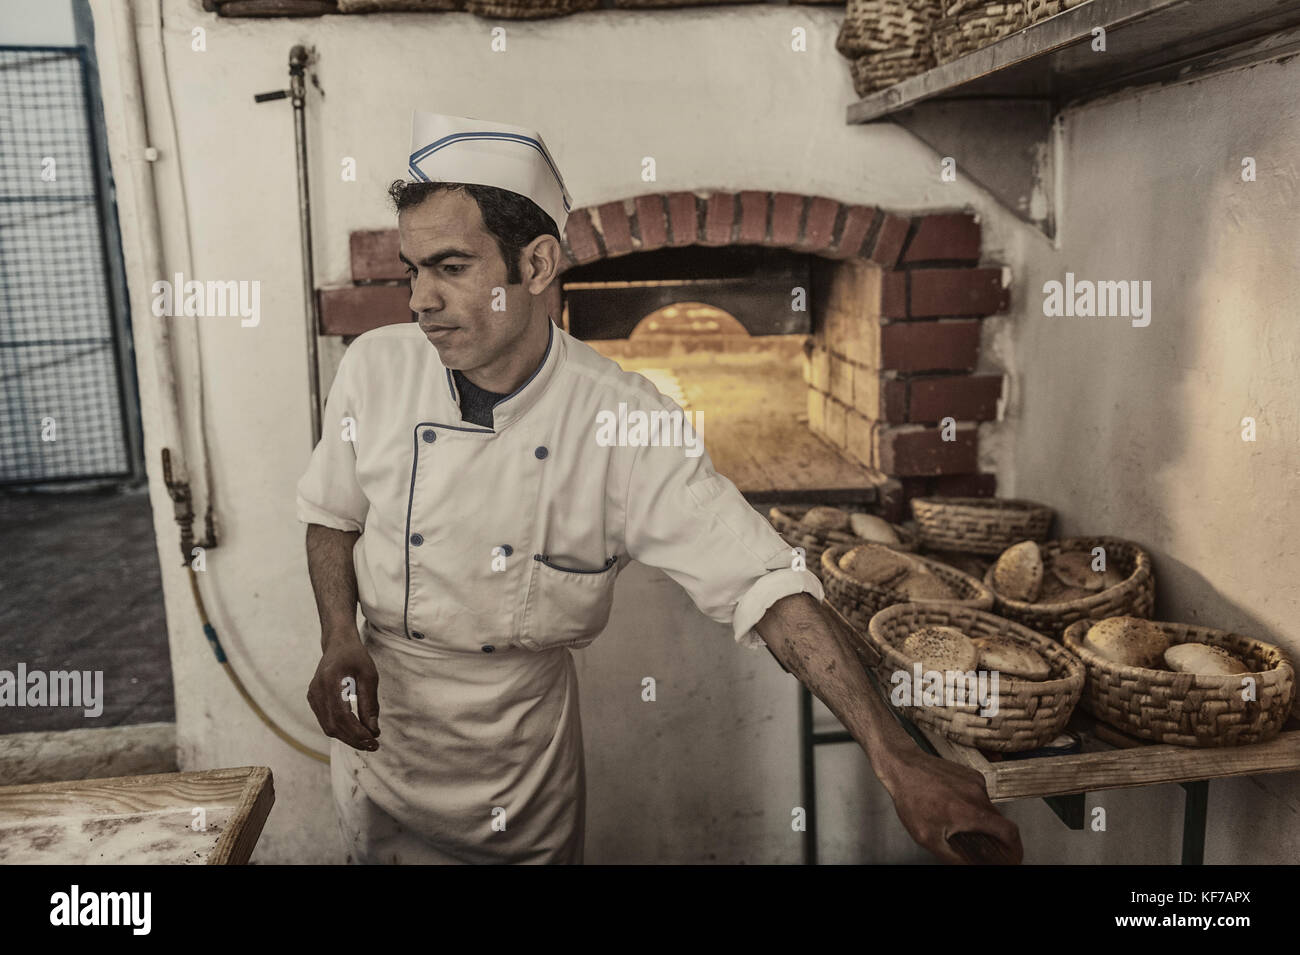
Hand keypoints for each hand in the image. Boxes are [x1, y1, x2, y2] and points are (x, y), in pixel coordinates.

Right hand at [307, 629, 380, 750]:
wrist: (338, 644)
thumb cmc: (356, 657)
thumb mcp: (369, 676)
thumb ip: (370, 704)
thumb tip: (373, 731)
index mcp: (330, 682)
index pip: (342, 716)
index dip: (357, 733)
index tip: (374, 741)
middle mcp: (317, 691)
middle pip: (333, 726)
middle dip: (354, 739)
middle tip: (373, 745)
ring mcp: (312, 696)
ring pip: (328, 727)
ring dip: (347, 737)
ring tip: (367, 741)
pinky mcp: (313, 699)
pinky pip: (325, 721)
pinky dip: (340, 729)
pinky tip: (355, 731)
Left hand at [881, 748, 1022, 863]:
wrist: (903, 765)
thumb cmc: (911, 799)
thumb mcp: (927, 837)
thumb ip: (952, 857)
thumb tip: (968, 868)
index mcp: (970, 812)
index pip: (1009, 832)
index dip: (1016, 849)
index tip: (1014, 858)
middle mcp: (978, 795)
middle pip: (1000, 822)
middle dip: (997, 838)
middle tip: (986, 847)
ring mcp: (976, 782)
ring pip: (989, 808)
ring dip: (982, 820)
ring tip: (958, 823)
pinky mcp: (972, 774)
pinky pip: (981, 795)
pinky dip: (974, 806)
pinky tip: (953, 806)